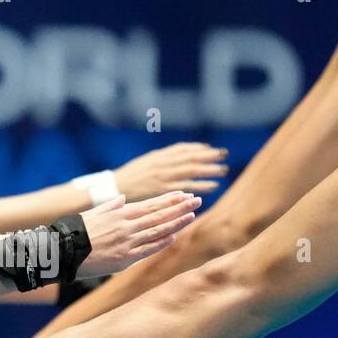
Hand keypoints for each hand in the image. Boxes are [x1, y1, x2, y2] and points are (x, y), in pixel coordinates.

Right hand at [76, 191, 200, 277]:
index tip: (183, 195)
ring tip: (192, 216)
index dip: (168, 200)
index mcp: (119, 214)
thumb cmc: (75, 232)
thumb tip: (123, 198)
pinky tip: (174, 237)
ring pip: (157, 231)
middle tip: (196, 200)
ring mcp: (126, 242)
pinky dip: (161, 243)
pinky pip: (147, 250)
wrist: (62, 251)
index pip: (150, 205)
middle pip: (158, 215)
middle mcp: (126, 226)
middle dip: (179, 208)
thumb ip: (110, 206)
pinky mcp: (123, 259)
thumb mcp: (92, 214)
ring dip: (176, 223)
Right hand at [112, 142, 228, 200]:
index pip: (182, 149)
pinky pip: (187, 187)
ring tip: (223, 170)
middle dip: (209, 155)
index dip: (197, 147)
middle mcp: (163, 164)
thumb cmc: (128, 177)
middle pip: (191, 157)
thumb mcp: (146, 162)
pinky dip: (201, 185)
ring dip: (209, 169)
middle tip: (223, 154)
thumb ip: (159, 161)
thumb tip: (172, 158)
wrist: (114, 187)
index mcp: (158, 156)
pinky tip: (213, 186)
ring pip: (192, 170)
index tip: (209, 148)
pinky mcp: (163, 189)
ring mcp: (164, 176)